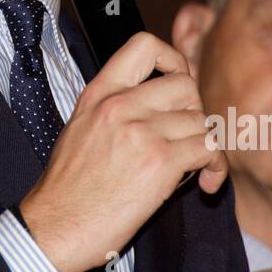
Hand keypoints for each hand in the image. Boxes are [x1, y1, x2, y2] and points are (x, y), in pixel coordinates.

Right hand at [17, 31, 227, 271]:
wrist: (55, 226)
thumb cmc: (68, 188)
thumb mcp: (80, 128)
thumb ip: (114, 108)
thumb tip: (157, 104)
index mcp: (99, 94)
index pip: (144, 45)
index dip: (173, 60)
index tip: (177, 84)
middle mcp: (120, 105)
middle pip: (186, 86)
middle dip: (194, 113)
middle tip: (184, 139)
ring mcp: (141, 131)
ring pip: (201, 121)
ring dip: (204, 146)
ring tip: (191, 168)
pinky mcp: (160, 161)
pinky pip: (210, 149)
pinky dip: (215, 167)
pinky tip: (204, 183)